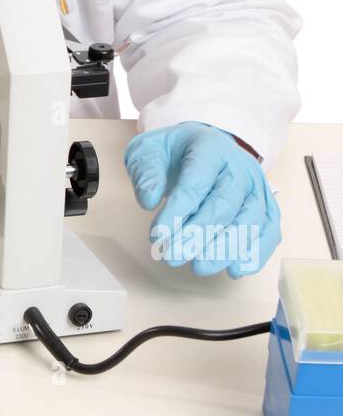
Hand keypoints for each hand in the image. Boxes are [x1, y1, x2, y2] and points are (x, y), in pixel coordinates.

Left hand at [123, 120, 280, 277]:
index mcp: (210, 148)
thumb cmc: (175, 153)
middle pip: (224, 204)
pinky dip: (255, 253)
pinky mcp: (265, 205)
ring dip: (226, 248)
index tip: (157, 236)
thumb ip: (146, 173)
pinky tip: (234, 269)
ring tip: (200, 268)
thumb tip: (149, 200)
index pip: (196, 183)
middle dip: (198, 235)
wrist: (201, 146)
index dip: (178, 212)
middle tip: (173, 257)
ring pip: (250, 220)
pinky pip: (269, 230)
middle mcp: (239, 166)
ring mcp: (256, 186)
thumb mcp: (147, 152)